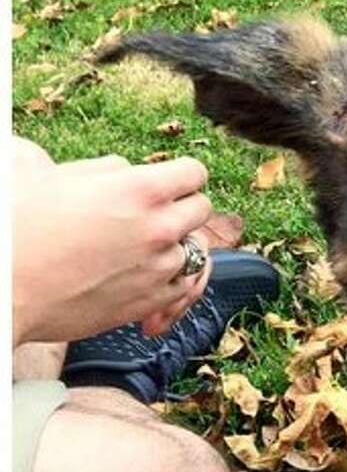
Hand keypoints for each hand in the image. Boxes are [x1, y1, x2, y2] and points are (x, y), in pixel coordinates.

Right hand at [12, 137, 214, 344]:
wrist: (5, 289)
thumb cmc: (13, 228)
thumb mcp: (41, 170)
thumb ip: (93, 168)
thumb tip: (112, 172)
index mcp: (137, 189)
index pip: (193, 172)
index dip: (180, 174)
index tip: (169, 180)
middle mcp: (158, 229)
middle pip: (201, 210)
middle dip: (183, 206)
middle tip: (159, 211)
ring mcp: (160, 268)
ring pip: (196, 250)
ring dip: (177, 244)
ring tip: (150, 245)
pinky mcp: (152, 302)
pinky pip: (185, 288)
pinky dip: (174, 281)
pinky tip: (152, 276)